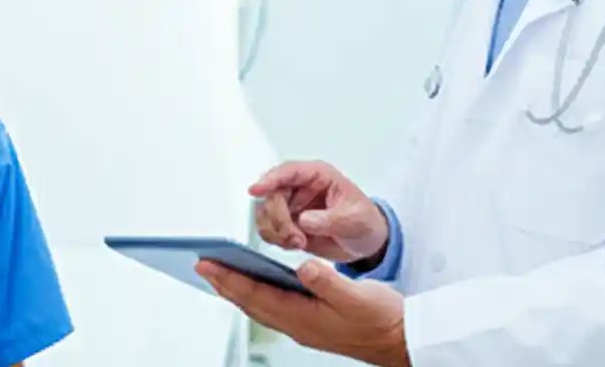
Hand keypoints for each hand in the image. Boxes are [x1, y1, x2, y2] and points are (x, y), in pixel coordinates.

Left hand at [196, 258, 409, 366]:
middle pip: (251, 303)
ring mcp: (303, 326)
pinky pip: (274, 307)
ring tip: (220, 271)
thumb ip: (328, 282)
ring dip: (238, 289)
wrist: (402, 339)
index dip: (229, 279)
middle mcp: (298, 326)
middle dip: (225, 283)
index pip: (256, 296)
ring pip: (260, 306)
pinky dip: (258, 293)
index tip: (207, 264)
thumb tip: (304, 267)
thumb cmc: (383, 320)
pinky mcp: (311, 323)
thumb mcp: (357, 296)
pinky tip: (255, 281)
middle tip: (202, 264)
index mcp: (304, 319)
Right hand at [251, 161, 387, 263]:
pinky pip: (269, 229)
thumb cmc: (364, 221)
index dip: (270, 179)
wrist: (366, 243)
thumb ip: (331, 219)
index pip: (289, 171)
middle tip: (295, 238)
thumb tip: (304, 220)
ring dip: (275, 231)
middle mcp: (299, 188)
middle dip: (278, 218)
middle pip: (272, 195)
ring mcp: (291, 206)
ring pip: (265, 212)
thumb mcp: (355, 219)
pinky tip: (295, 245)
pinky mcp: (287, 224)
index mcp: (317, 176)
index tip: (256, 190)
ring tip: (298, 243)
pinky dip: (276, 239)